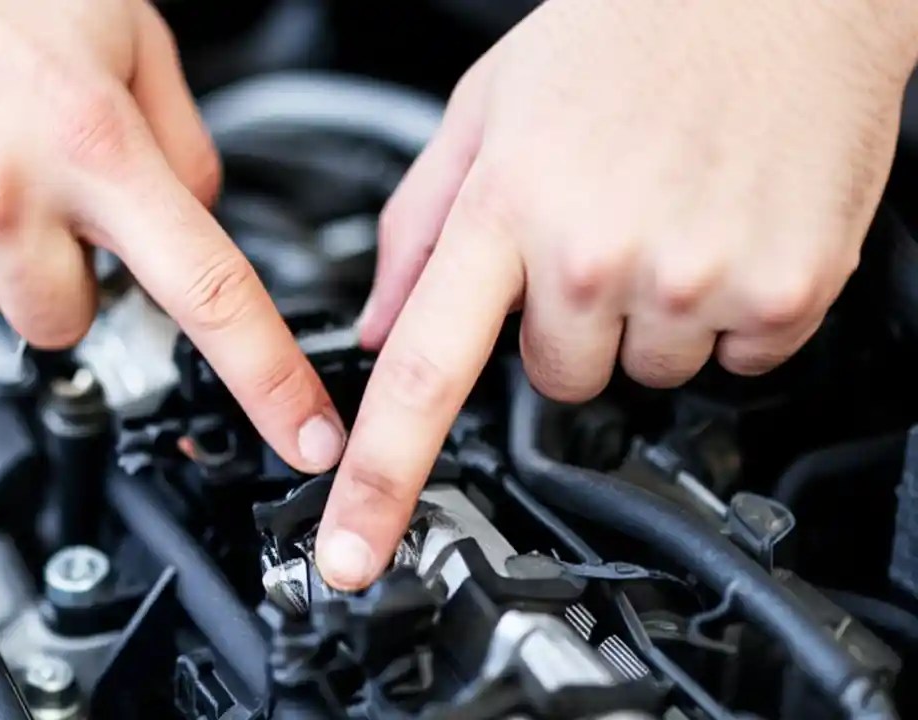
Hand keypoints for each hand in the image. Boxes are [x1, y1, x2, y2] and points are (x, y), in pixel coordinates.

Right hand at [0, 0, 345, 472]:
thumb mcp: (131, 39)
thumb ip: (179, 147)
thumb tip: (193, 229)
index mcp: (98, 144)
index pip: (207, 291)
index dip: (266, 379)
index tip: (304, 439)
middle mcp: (3, 186)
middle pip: (64, 324)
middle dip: (66, 278)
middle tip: (46, 197)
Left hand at [316, 0, 917, 588]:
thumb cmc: (627, 30)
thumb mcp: (487, 107)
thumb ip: (420, 224)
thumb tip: (381, 324)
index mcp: (507, 207)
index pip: (425, 374)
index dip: (379, 481)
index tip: (353, 552)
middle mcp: (596, 253)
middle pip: (554, 381)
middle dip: (565, 326)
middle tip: (597, 230)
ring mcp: (694, 278)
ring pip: (645, 373)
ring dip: (648, 317)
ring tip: (665, 214)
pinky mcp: (784, 290)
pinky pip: (736, 359)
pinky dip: (730, 311)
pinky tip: (724, 229)